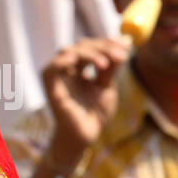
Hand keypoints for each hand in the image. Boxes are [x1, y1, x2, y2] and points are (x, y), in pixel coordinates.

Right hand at [41, 36, 130, 156]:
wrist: (87, 135)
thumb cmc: (96, 113)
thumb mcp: (107, 86)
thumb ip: (113, 66)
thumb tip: (126, 42)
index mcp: (80, 67)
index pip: (92, 46)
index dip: (108, 43)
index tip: (127, 44)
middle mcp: (68, 69)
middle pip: (81, 46)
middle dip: (103, 48)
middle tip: (121, 55)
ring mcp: (59, 77)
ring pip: (68, 52)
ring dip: (88, 53)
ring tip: (105, 64)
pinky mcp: (51, 88)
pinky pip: (51, 70)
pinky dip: (61, 62)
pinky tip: (76, 60)